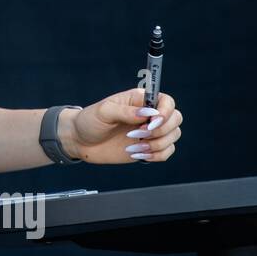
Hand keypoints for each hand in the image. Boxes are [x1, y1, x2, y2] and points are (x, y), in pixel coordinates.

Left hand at [60, 88, 182, 164]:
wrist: (80, 141)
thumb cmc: (89, 121)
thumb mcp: (103, 112)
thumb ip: (125, 111)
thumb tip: (148, 113)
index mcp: (140, 100)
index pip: (167, 101)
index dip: (166, 112)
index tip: (151, 122)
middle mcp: (149, 115)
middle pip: (176, 119)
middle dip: (161, 130)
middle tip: (137, 135)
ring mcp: (150, 132)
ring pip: (173, 136)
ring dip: (157, 145)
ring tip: (132, 147)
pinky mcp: (149, 147)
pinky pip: (167, 152)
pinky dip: (156, 156)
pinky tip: (137, 155)